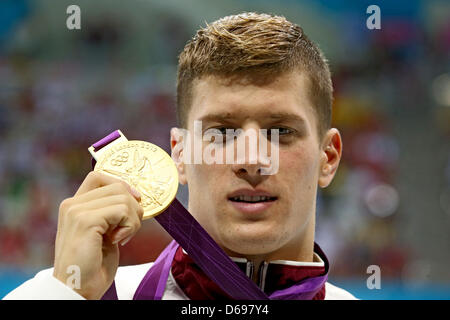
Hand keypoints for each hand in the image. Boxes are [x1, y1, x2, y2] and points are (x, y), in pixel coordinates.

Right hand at [53, 171, 143, 298]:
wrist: (78, 288)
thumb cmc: (92, 264)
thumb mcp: (103, 230)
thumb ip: (110, 211)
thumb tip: (135, 195)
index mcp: (74, 205)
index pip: (99, 177)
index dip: (121, 184)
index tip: (134, 200)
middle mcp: (72, 204)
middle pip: (117, 186)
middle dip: (133, 207)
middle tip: (129, 229)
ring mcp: (77, 211)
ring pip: (123, 198)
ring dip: (133, 220)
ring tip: (122, 237)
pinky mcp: (86, 221)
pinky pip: (122, 210)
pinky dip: (129, 226)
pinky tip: (118, 241)